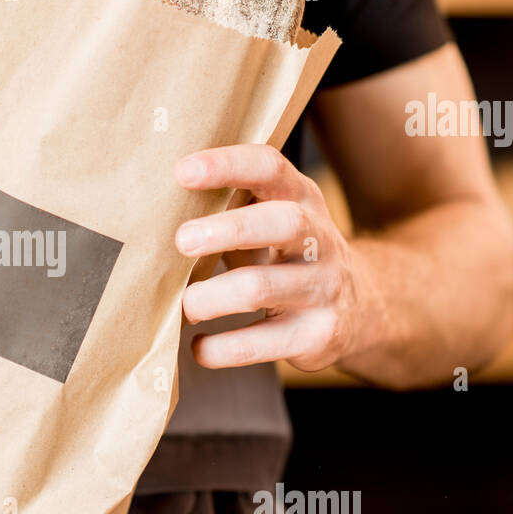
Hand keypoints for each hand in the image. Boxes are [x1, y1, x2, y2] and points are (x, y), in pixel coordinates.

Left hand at [173, 144, 374, 371]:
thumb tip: (150, 209)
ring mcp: (323, 288)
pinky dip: (222, 348)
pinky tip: (200, 347)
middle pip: (282, 223)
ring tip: (184, 306)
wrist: (362, 309)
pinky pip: (263, 342)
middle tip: (181, 241)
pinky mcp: (318, 335)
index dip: (228, 165)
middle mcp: (320, 239)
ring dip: (212, 297)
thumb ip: (228, 210)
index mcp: (301, 200)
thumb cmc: (288, 256)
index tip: (183, 171)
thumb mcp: (269, 223)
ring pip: (263, 287)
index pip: (270, 169)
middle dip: (228, 230)